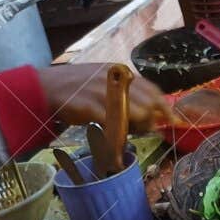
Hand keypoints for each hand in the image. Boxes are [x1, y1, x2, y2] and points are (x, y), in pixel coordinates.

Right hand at [37, 64, 174, 131]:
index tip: (172, 121)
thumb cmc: (79, 89)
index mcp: (121, 73)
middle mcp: (115, 80)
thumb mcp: (106, 84)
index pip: (153, 90)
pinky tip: (111, 146)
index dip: (165, 107)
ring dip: (131, 130)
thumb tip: (151, 114)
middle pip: (147, 106)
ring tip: (119, 133)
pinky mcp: (91, 106)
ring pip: (134, 116)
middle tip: (137, 130)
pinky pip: (112, 127)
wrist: (47, 87)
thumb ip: (128, 95)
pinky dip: (115, 140)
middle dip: (147, 123)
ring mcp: (103, 92)